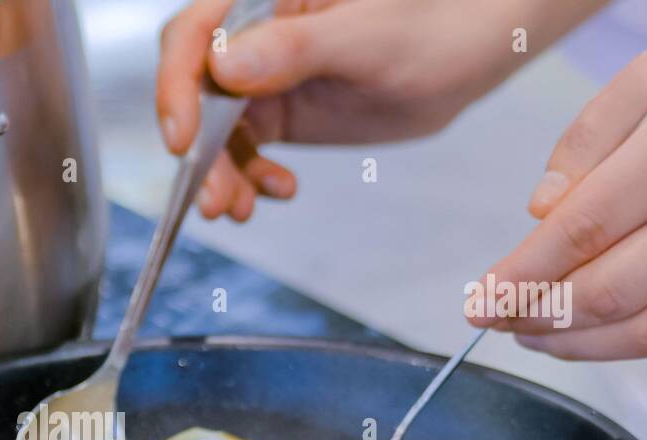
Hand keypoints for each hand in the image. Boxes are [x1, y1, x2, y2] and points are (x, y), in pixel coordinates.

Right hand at [157, 0, 606, 220]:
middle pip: (193, 91)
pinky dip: (251, 178)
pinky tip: (281, 191)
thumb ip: (294, 47)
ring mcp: (259, 74)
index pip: (193, 37)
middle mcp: (251, 33)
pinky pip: (241, 149)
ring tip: (242, 210)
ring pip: (212, 129)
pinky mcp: (273, 110)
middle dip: (198, 150)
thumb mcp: (367, 36)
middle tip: (215, 200)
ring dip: (220, 175)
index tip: (184, 140)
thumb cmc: (432, 23)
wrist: (468, 51)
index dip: (178, 88)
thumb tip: (223, 66)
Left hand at [474, 47, 646, 358]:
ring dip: (577, 344)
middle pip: (613, 288)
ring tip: (531, 332)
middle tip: (498, 318)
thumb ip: (589, 135)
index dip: (524, 272)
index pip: (587, 225)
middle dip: (540, 314)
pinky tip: (588, 335)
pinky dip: (628, 348)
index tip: (480, 298)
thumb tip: (541, 210)